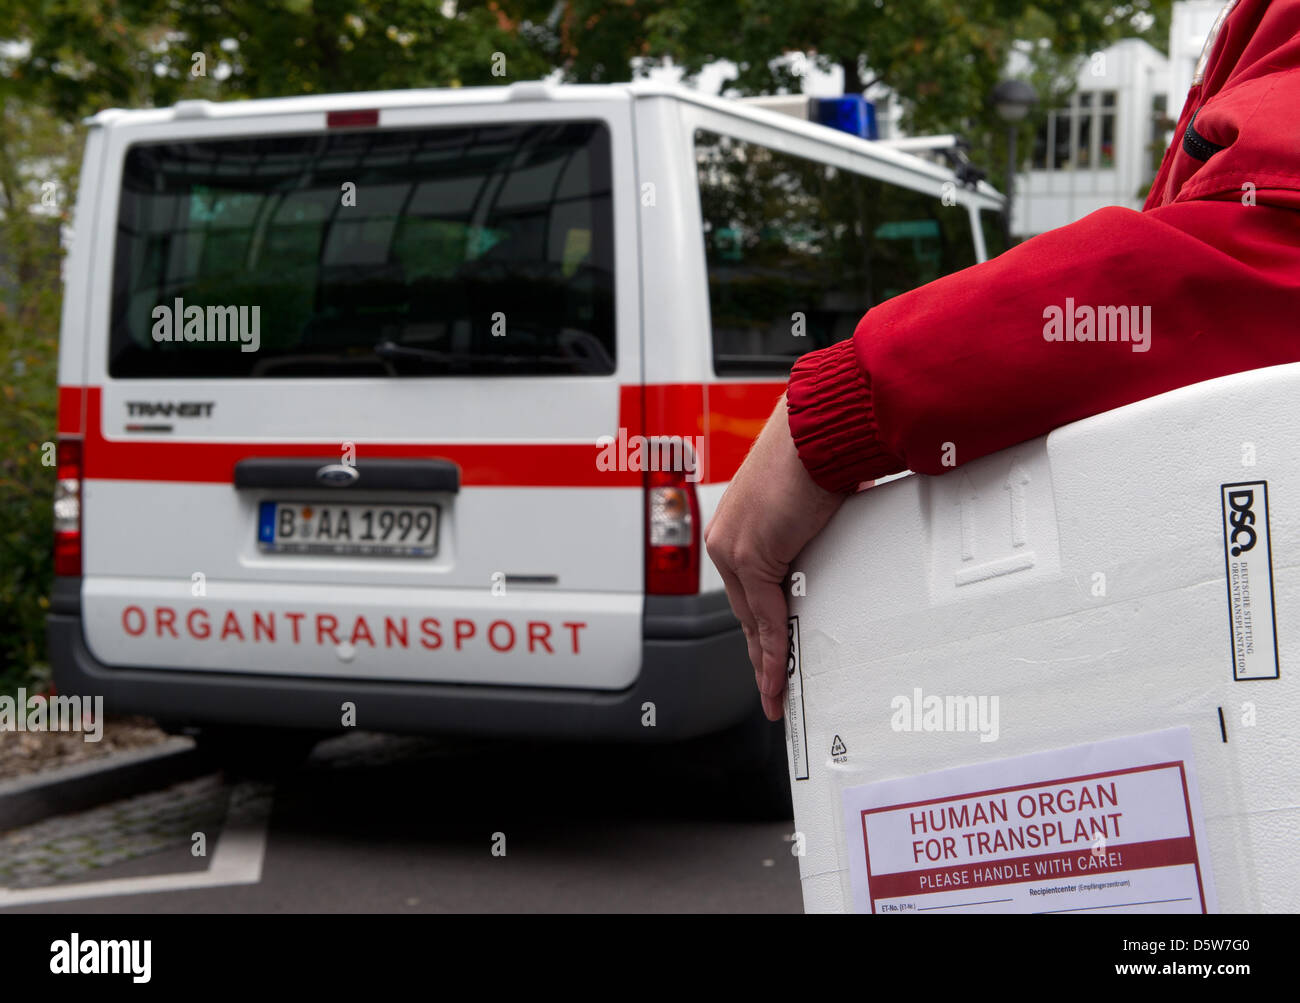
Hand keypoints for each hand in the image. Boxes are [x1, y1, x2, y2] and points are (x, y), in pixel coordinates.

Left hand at [704, 394, 845, 719]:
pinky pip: (765, 616)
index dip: (759, 627)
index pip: (749, 590)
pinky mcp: (749, 555)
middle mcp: (727, 536)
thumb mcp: (815, 503)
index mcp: (739, 524)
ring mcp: (733, 547)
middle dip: (760, 653)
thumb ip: (814, 531)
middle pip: (746, 611)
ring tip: (776, 693)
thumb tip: (835, 540)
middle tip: (770, 687)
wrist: (819, 428)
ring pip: (752, 619)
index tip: (767, 653)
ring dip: (767, 661)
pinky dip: (775, 649)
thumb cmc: (819, 451)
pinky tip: (779, 674)